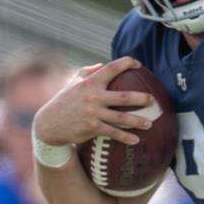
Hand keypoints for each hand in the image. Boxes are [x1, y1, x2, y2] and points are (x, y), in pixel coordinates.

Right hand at [32, 58, 158, 148]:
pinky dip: (125, 137)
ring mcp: (93, 113)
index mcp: (90, 82)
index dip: (126, 63)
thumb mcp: (73, 82)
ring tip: (150, 123)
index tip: (139, 64)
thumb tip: (103, 65)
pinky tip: (135, 140)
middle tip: (153, 100)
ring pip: (121, 118)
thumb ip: (88, 72)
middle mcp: (93, 96)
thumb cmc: (65, 101)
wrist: (50, 124)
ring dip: (138, 121)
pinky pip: (113, 133)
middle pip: (124, 97)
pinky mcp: (91, 128)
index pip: (111, 68)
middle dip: (141, 98)